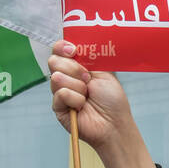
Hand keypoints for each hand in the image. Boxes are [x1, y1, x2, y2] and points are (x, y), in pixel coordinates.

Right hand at [48, 40, 154, 167]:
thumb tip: (75, 43)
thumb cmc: (112, 101)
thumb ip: (89, 57)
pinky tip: (82, 106)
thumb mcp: (104, 72)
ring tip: (88, 96)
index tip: (73, 50)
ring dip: (77, 86)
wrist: (114, 124)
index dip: (62, 47)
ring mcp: (60, 92)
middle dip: (73, 68)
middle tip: (88, 79)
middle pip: (53, 61)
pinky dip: (75, 99)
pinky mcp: (58, 107)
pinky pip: (61, 94)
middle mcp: (66, 77)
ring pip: (56, 77)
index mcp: (77, 66)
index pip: (59, 50)